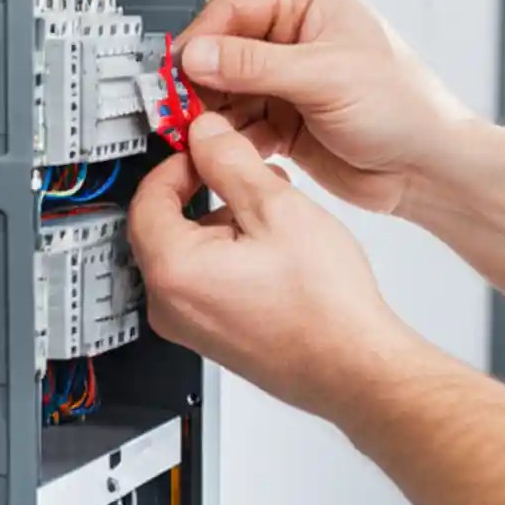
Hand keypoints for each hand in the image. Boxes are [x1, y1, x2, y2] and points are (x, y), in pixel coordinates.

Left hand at [129, 112, 409, 416]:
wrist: (355, 368)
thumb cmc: (324, 306)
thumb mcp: (277, 208)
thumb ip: (231, 162)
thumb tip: (206, 136)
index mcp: (174, 270)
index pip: (149, 196)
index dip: (180, 162)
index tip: (205, 148)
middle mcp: (171, 305)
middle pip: (164, 226)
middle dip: (202, 190)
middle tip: (241, 172)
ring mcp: (191, 327)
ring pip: (188, 253)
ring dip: (220, 221)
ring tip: (271, 210)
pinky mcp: (214, 338)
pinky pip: (205, 282)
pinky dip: (229, 254)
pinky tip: (273, 246)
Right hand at [178, 0, 472, 213]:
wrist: (428, 168)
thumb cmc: (406, 108)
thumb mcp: (325, 77)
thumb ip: (255, 66)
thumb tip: (199, 55)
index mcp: (310, 2)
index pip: (233, 10)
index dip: (201, 41)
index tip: (179, 72)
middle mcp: (296, 37)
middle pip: (222, 51)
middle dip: (203, 83)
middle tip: (184, 109)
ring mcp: (289, 80)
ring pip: (227, 92)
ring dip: (215, 115)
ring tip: (207, 134)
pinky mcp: (285, 120)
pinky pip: (241, 124)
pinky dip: (232, 138)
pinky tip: (234, 149)